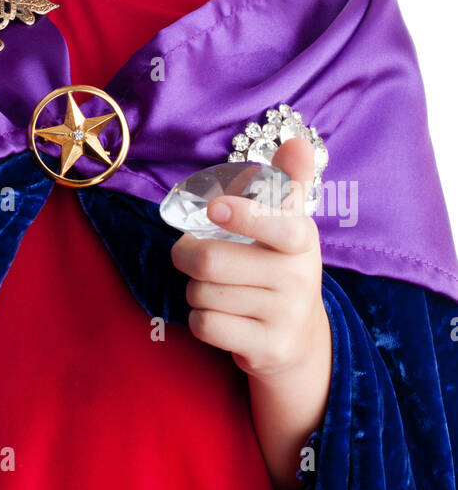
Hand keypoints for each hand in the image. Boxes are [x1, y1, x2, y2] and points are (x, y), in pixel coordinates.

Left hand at [170, 137, 329, 381]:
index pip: (279, 224)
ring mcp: (286, 316)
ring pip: (204, 294)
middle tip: (187, 253)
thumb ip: (288, 182)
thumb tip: (296, 140)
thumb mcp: (288, 226)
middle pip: (212, 261)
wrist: (300, 341)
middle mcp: (300, 277)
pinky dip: (199, 319)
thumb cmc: (280, 268)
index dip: (246, 215)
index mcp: (301, 239)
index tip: (215, 208)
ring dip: (195, 290)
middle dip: (187, 256)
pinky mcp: (268, 349)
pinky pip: (206, 325)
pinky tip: (219, 316)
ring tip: (216, 288)